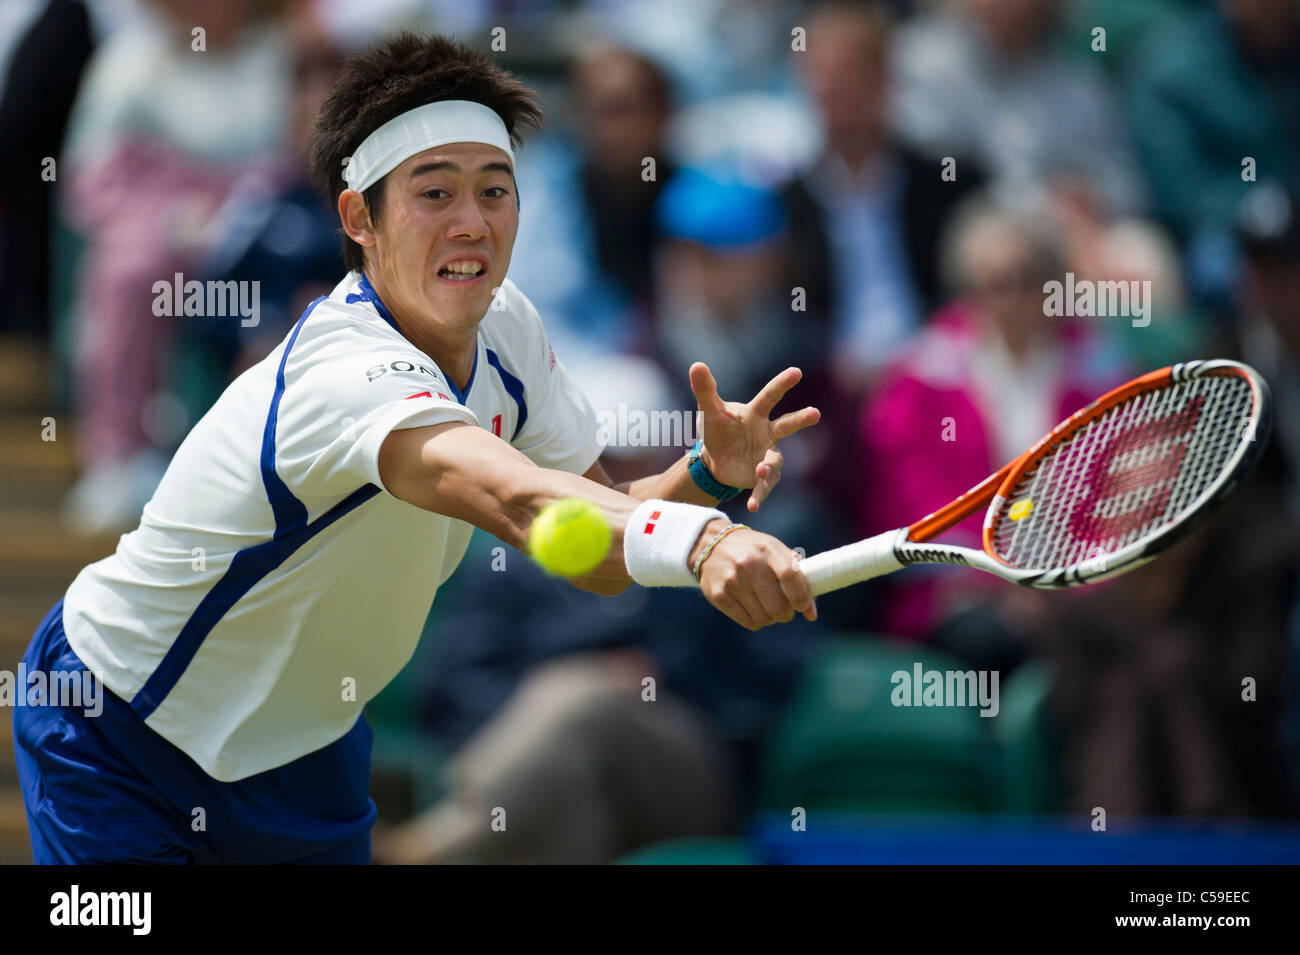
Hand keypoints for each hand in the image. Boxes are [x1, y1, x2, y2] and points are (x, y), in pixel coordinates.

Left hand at [690, 363, 820, 512]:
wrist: (714, 460)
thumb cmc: (717, 430)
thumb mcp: (709, 411)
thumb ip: (705, 389)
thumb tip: (696, 364)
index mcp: (756, 414)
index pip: (770, 396)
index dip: (782, 384)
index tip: (796, 371)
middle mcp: (767, 433)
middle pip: (787, 424)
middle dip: (801, 419)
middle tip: (815, 413)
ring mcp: (767, 454)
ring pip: (775, 460)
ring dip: (770, 465)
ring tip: (761, 469)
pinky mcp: (762, 476)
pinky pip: (764, 486)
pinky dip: (760, 495)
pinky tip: (753, 505)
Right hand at [690, 519, 816, 629]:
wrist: (712, 544)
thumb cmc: (754, 552)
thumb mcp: (776, 553)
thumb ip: (798, 578)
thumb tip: (811, 614)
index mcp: (767, 549)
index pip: (790, 575)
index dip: (801, 596)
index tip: (802, 605)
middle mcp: (748, 563)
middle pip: (777, 605)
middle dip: (786, 614)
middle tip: (784, 610)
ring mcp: (731, 579)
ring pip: (763, 617)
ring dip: (770, 618)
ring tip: (767, 608)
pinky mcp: (718, 594)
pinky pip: (748, 622)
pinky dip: (755, 621)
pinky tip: (753, 610)